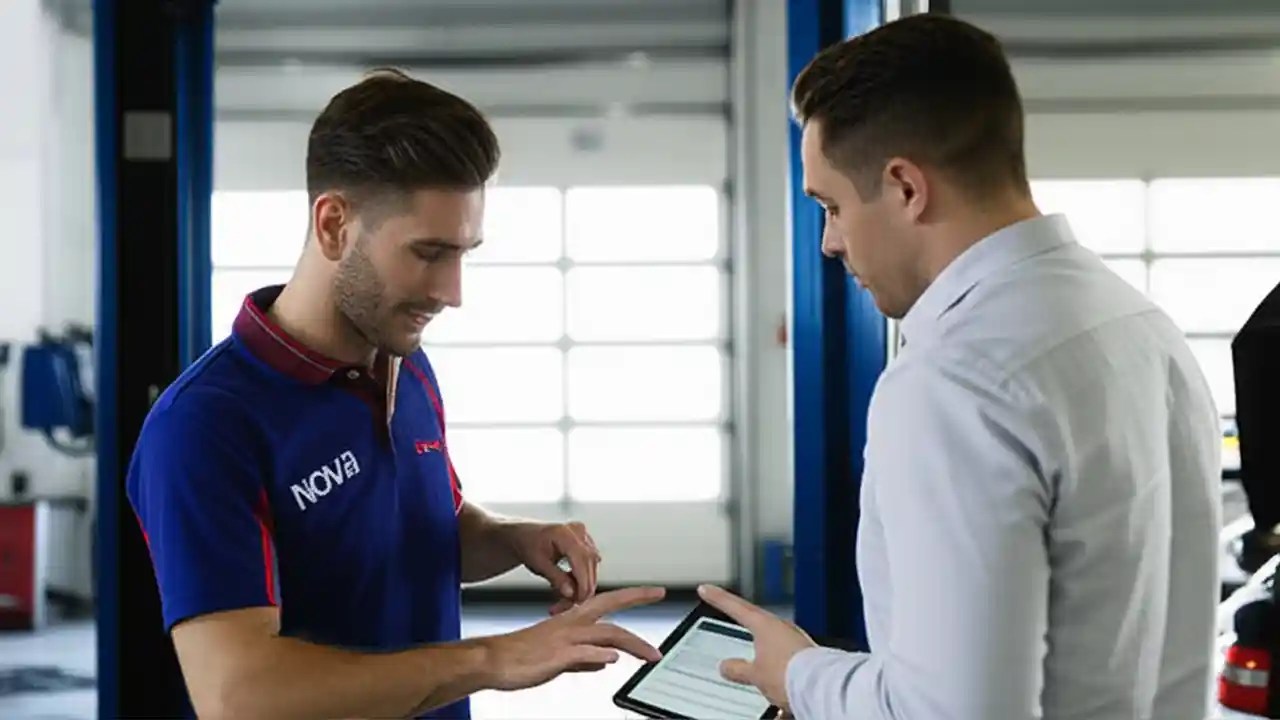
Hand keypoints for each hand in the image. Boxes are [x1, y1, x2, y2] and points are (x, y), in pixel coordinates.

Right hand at [479, 586, 665, 690]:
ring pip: (606, 633)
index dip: (632, 595)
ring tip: (652, 655)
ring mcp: (564, 639)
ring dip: (633, 643)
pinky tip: (613, 659)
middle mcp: (571, 624)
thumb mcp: (560, 657)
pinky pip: (583, 653)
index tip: (655, 591)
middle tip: (661, 593)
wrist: (493, 661)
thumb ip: (585, 657)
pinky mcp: (556, 656)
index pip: (608, 602)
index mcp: (571, 621)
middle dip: (638, 599)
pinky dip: (600, 654)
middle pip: (611, 609)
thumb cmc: (523, 658)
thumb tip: (607, 659)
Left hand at [506, 521, 601, 613]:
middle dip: (582, 588)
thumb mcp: (538, 564)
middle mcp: (578, 532)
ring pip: (592, 568)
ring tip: (564, 601)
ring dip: (581, 587)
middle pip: (589, 564)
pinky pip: (590, 566)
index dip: (583, 582)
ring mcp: (584, 538)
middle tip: (568, 606)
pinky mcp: (587, 546)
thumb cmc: (528, 545)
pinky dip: (581, 580)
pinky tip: (569, 589)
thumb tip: (571, 592)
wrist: (526, 538)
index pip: (582, 559)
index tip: (579, 599)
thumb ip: (556, 577)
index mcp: (565, 533)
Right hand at [697, 584, 817, 713]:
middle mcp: (782, 629)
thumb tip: (726, 666)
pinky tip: (779, 695)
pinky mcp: (808, 658)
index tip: (706, 589)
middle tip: (734, 631)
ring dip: (764, 665)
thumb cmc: (790, 674)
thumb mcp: (755, 675)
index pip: (735, 607)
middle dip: (746, 634)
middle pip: (757, 626)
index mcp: (765, 625)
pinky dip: (780, 678)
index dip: (718, 598)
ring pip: (772, 651)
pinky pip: (787, 666)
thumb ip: (738, 669)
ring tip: (760, 683)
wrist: (822, 688)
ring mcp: (797, 642)